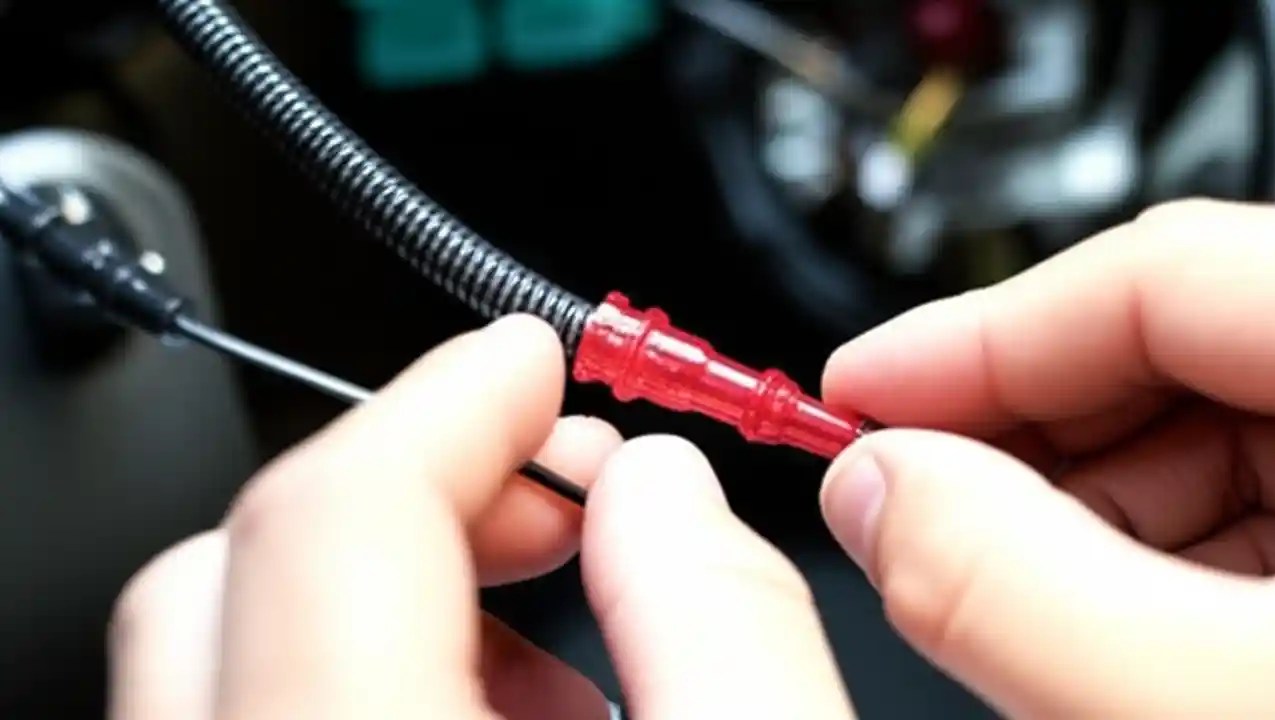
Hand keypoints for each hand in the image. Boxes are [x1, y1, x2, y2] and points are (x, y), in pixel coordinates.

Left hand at [108, 315, 855, 718]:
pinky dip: (372, 676)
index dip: (451, 401)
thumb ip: (724, 630)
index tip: (534, 364)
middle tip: (567, 500)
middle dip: (429, 491)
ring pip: (238, 645)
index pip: (335, 519)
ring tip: (562, 656)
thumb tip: (662, 492)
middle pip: (253, 566)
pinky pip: (257, 712)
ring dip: (404, 597)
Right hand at [820, 200, 1274, 717]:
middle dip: (1018, 428)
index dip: (975, 332)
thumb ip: (1007, 583)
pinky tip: (1110, 613)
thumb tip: (876, 493)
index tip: (854, 392)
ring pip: (1228, 429)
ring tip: (998, 575)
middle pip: (1182, 343)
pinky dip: (1173, 556)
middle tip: (904, 494)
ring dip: (1088, 503)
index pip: (1161, 269)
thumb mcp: (1201, 701)